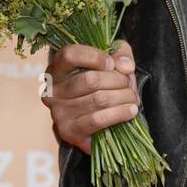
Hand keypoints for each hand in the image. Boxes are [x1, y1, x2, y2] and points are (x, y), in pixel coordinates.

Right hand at [41, 41, 138, 155]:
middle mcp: (53, 90)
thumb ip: (120, 54)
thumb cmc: (102, 84)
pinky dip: (119, 113)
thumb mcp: (111, 60)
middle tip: (129, 84)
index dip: (94, 57)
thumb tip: (126, 66)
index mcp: (57, 68)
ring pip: (98, 99)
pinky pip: (97, 120)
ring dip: (123, 97)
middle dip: (118, 80)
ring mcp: (58, 112)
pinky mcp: (69, 131)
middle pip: (90, 80)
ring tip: (133, 97)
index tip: (112, 64)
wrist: (96, 121)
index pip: (70, 55)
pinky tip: (131, 110)